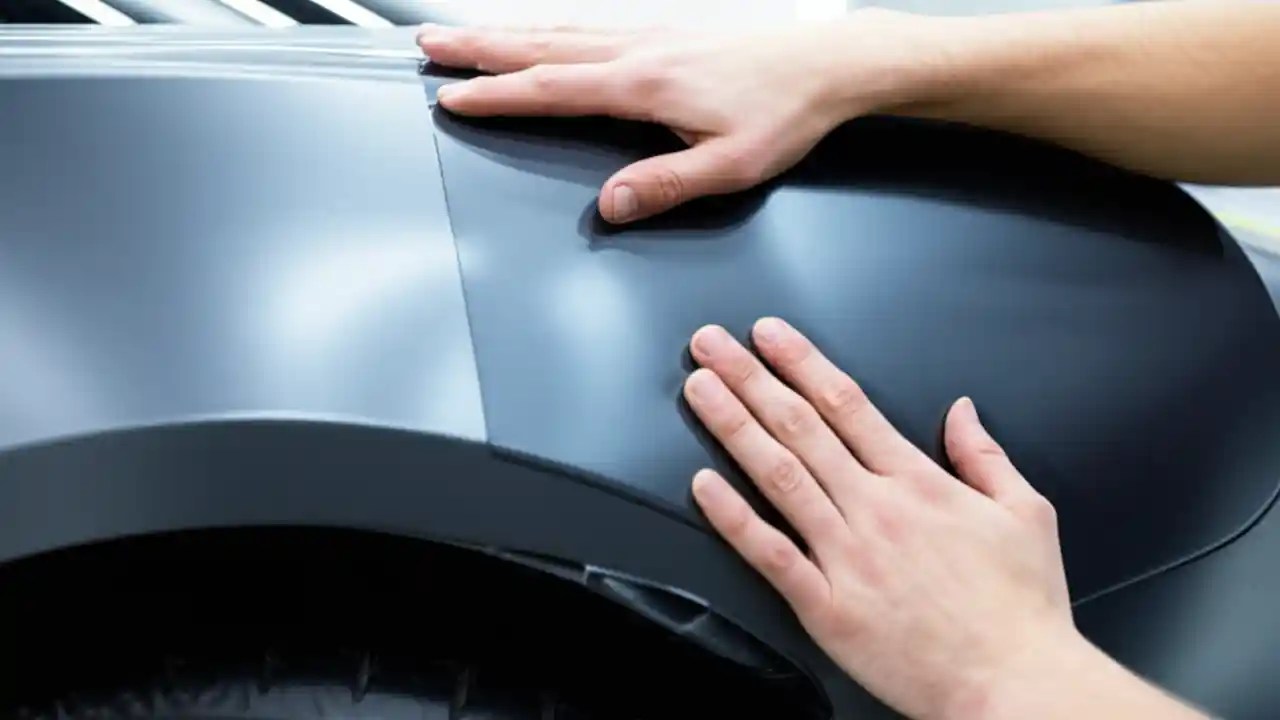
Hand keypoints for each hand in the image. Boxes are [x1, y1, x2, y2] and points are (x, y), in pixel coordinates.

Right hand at [416, 14, 920, 222]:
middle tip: (430, 44)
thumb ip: (665, 185)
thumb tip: (608, 205)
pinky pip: (590, 23)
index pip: (551, 90)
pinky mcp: (666, 31)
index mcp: (642, 86)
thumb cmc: (784, 116)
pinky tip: (543, 30)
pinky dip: (550, 25)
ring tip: (466, 32)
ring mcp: (649, 34)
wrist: (828, 65)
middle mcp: (637, 51)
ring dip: (507, 31)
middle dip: (480, 48)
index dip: (498, 95)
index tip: (453, 97)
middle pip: (541, 47)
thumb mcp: (730, 168)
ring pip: (561, 29)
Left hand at [682, 317, 1077, 719]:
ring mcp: (848, 556)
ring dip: (734, 427)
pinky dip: (734, 518)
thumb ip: (985, 455)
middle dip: (750, 379)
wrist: (1016, 684)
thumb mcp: (1026, 513)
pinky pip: (771, 553)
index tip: (768, 334)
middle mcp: (876, 509)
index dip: (801, 363)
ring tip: (701, 390)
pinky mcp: (827, 606)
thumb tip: (962, 409)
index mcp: (918, 483)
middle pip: (800, 427)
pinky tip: (704, 486)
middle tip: (711, 345)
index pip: (847, 404)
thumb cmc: (1021, 609)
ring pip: (779, 475)